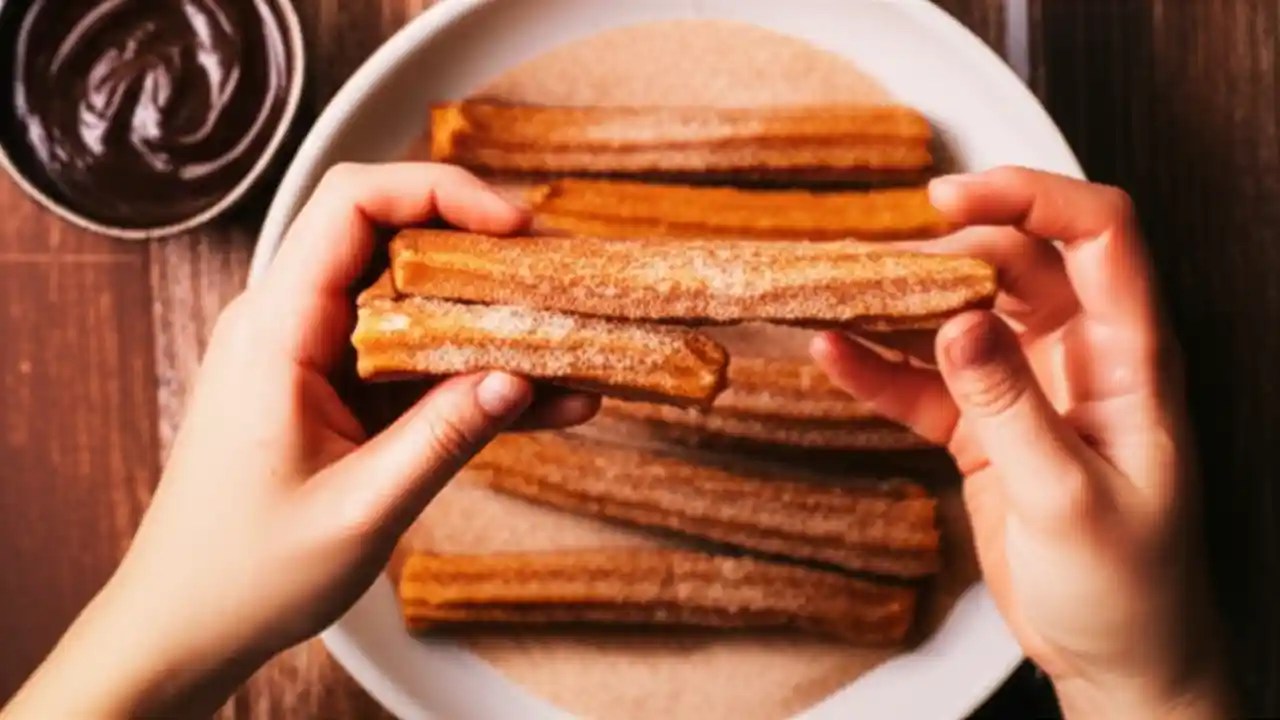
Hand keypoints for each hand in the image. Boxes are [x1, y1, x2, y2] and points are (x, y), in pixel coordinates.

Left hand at [3, 163, 599, 717]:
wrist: (185, 624)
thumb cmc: (246, 572)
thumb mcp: (360, 510)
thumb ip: (444, 437)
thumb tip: (524, 375)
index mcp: (276, 330)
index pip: (353, 205)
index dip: (440, 193)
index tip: (516, 227)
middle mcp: (291, 323)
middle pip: (396, 242)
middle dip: (484, 254)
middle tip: (561, 280)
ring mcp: (314, 356)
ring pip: (417, 303)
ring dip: (491, 319)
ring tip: (572, 344)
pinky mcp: (337, 392)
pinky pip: (415, 361)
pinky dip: (474, 375)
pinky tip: (546, 402)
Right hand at [812, 168, 1231, 718]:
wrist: (1116, 657)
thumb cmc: (1131, 586)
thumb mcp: (1069, 497)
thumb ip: (1010, 406)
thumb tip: (957, 323)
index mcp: (1130, 356)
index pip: (1096, 235)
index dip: (1029, 196)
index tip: (950, 198)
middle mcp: (1079, 356)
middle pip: (1012, 262)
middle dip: (944, 250)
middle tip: (873, 261)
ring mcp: (1025, 388)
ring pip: (958, 314)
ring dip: (899, 303)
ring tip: (834, 292)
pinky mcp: (981, 428)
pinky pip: (922, 381)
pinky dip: (878, 367)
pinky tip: (833, 355)